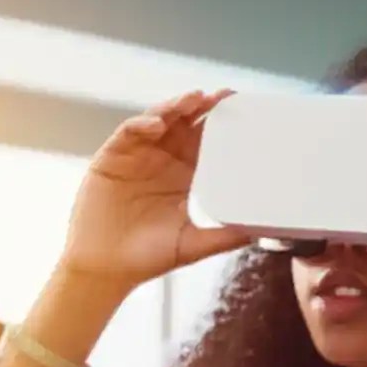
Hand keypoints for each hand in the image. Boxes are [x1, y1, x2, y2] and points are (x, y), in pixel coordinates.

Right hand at [60, 89, 249, 288]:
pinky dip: (142, 124)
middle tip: (224, 95)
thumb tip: (259, 233)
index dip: (221, 123)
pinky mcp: (110, 159)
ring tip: (194, 99)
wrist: (106, 270)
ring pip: (158, 121)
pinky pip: (127, 133)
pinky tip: (158, 125)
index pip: (205, 141)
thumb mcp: (193, 245)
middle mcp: (161, 160)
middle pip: (184, 124)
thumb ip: (224, 237)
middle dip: (203, 107)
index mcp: (183, 175)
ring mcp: (136, 156)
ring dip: (174, 107)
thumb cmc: (147, 258)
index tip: (242, 108)